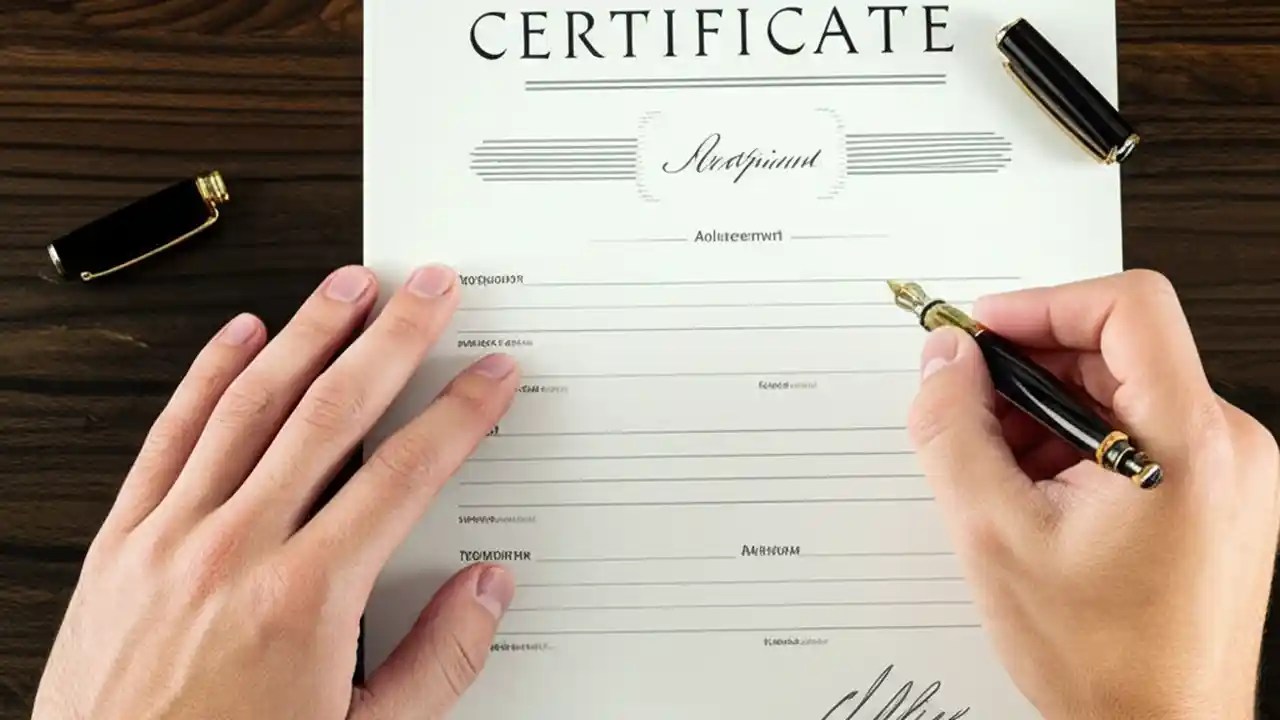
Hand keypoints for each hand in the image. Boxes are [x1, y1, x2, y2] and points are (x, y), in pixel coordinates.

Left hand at [32, 265, 519, 719]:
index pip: (406, 475)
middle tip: (427, 289)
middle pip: (333, 413)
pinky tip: (240, 335)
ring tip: (348, 287)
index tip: (489, 377)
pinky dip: (207, 374)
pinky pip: (169, 435)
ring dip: (307, 333)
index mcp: (306, 600)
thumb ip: (439, 664)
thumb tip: (487, 593)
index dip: (460, 414)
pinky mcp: (119, 543)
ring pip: (251, 404)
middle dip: (393, 339)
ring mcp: (170, 539)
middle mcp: (236, 552)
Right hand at [907, 270, 1279, 718]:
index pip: (1127, 305)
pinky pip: (1139, 433)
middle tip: (968, 401)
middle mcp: (1228, 448)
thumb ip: (953, 429)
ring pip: (1124, 393)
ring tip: (998, 468)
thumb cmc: (1102, 661)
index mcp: (1189, 443)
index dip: (1043, 303)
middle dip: (1031, 366)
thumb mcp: (992, 533)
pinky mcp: (1217, 498)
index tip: (986, 329)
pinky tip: (1034, 492)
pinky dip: (1077, 444)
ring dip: (1048, 411)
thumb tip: (944, 360)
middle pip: (1120, 348)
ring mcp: (1230, 475)